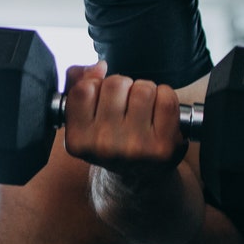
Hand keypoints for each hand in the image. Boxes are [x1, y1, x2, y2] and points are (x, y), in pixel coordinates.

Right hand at [61, 61, 186, 177]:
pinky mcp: (162, 146)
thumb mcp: (84, 118)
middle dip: (123, 87)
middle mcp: (103, 146)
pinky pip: (166, 98)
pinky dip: (165, 97)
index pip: (84, 88)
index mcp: (78, 140)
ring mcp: (134, 147)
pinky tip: (158, 113)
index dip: (96, 85)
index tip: (102, 99)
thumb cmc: (111, 139)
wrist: (140, 176)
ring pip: (142, 88)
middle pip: (115, 83)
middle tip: (125, 107)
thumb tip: (97, 67)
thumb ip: (77, 84)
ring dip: (145, 91)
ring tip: (142, 110)